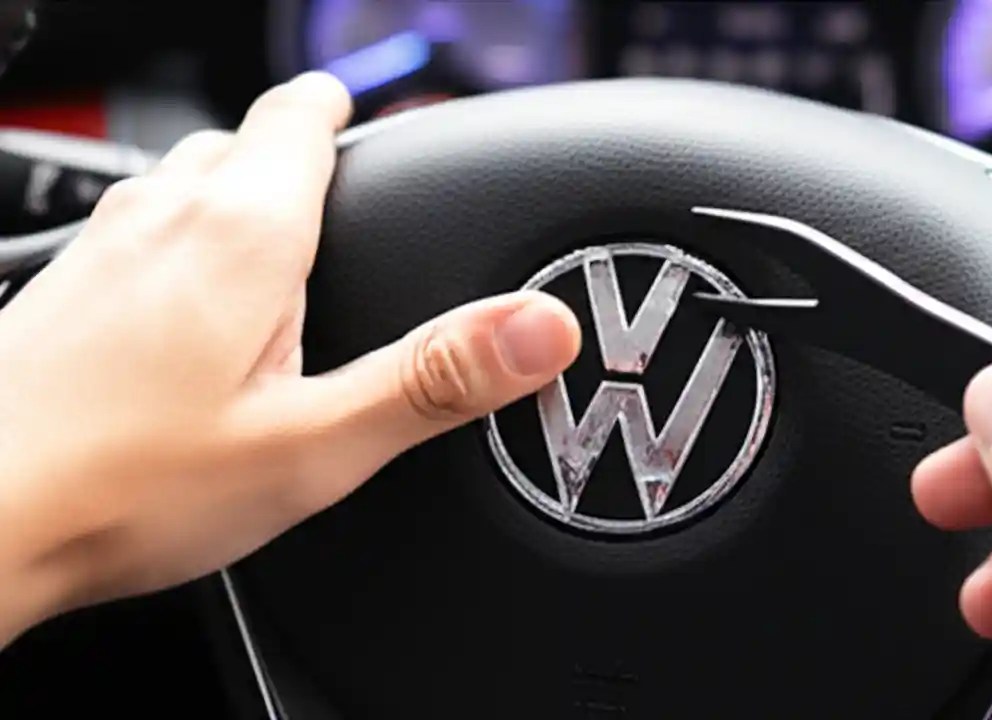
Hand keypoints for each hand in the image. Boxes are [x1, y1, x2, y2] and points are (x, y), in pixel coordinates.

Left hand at [0, 73, 580, 645]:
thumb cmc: (124, 488)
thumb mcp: (314, 447)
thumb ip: (434, 378)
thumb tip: (538, 326)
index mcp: (241, 237)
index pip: (301, 113)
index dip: (348, 112)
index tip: (381, 129)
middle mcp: (162, 218)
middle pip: (246, 143)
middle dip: (301, 158)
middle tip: (349, 205)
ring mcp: (101, 248)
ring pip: (188, 182)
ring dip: (240, 196)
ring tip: (282, 256)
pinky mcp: (61, 288)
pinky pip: (142, 230)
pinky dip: (185, 246)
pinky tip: (193, 319)